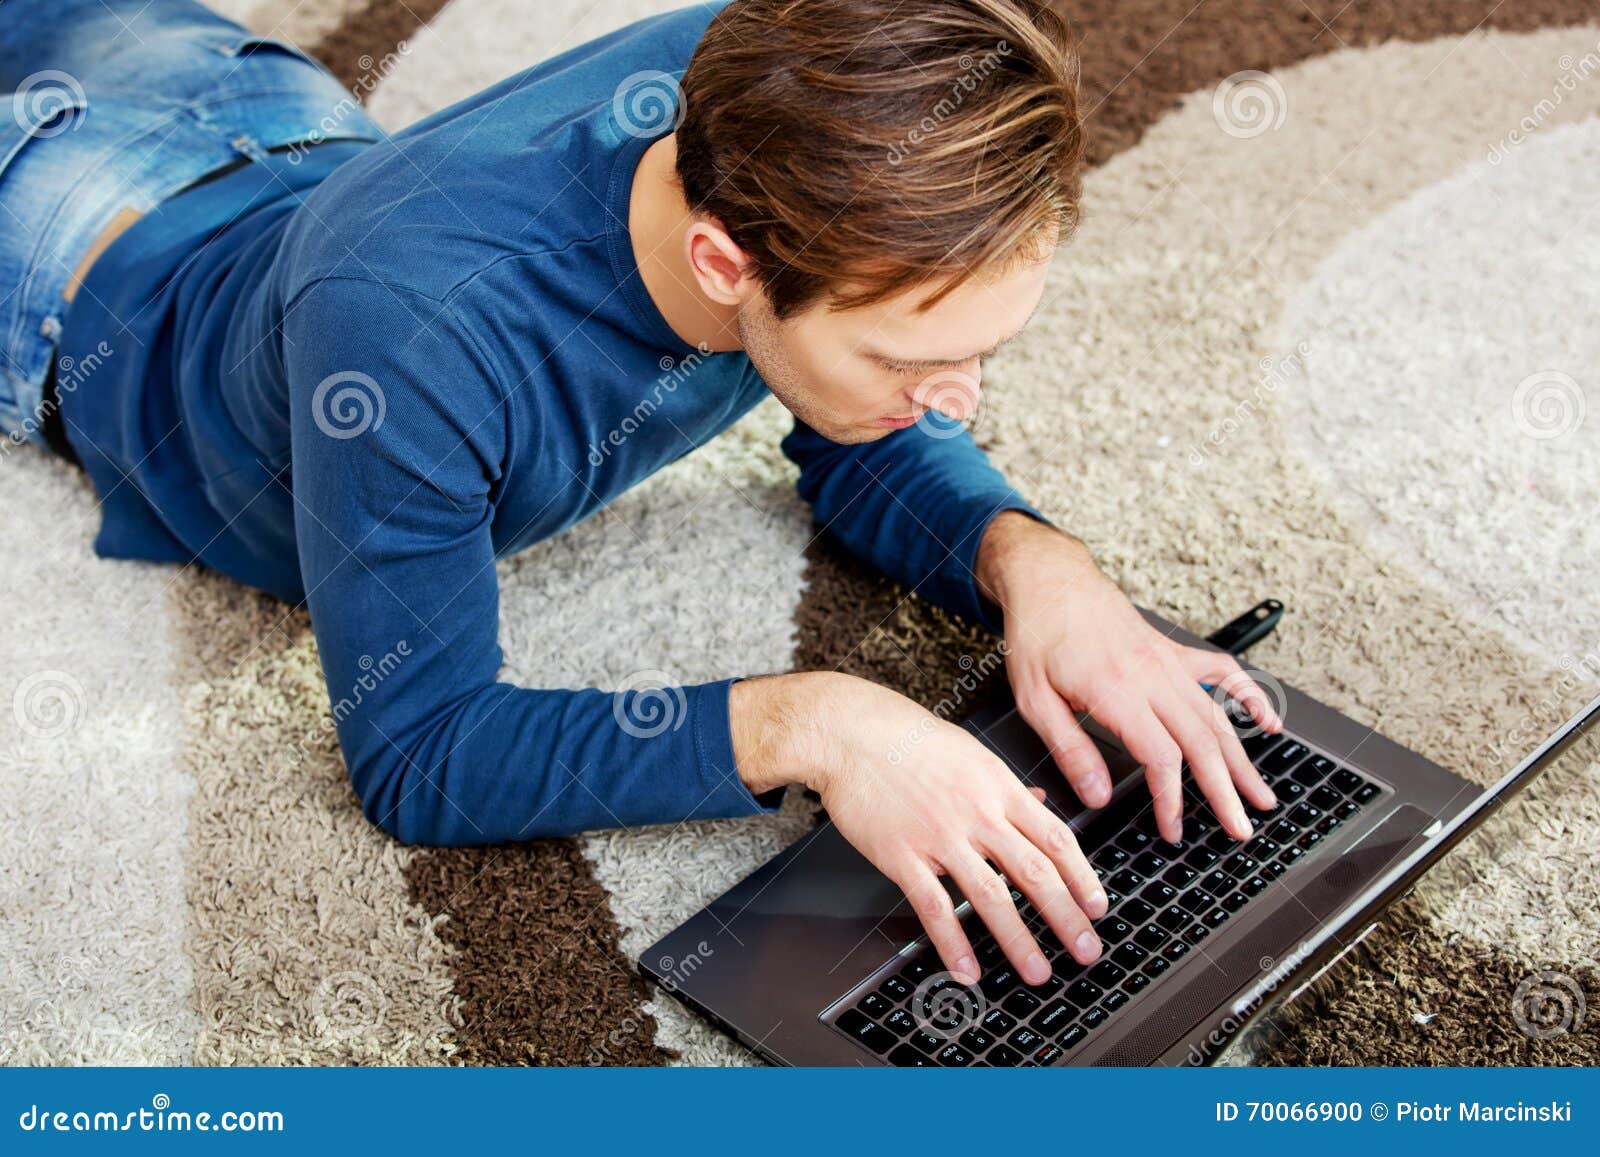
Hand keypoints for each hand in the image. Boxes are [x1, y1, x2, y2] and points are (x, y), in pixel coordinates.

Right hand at [730, 671, 1107, 984]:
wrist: (851, 733)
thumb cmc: (908, 739)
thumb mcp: (971, 752)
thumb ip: (1007, 783)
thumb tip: (1040, 800)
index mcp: (998, 787)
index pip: (1055, 838)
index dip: (1082, 877)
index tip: (1097, 906)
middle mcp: (977, 813)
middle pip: (1035, 871)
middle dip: (1065, 917)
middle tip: (1087, 949)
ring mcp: (940, 836)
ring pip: (991, 895)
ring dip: (1019, 939)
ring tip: (1038, 971)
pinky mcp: (902, 854)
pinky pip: (933, 905)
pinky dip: (953, 942)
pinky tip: (967, 968)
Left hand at [977, 512, 1280, 843]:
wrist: (1051, 581)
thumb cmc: (1038, 636)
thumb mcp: (1034, 699)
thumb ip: (1070, 748)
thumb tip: (1098, 794)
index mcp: (1117, 691)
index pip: (1161, 757)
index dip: (1172, 799)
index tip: (1174, 829)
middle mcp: (1152, 676)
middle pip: (1201, 742)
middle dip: (1225, 791)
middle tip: (1240, 829)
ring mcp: (1168, 661)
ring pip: (1216, 717)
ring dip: (1242, 760)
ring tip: (1262, 797)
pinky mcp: (1173, 651)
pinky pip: (1223, 672)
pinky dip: (1250, 696)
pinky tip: (1268, 722)